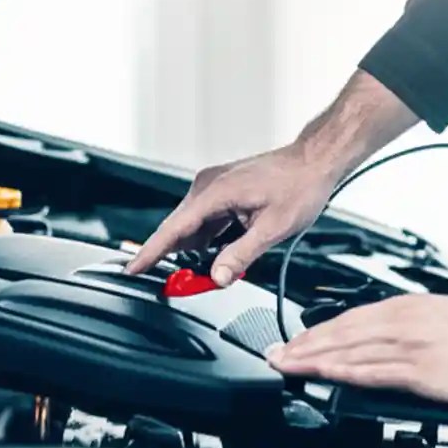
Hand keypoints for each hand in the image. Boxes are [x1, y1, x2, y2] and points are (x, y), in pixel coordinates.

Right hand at [124, 144, 340, 284]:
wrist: (315, 162)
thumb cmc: (299, 185)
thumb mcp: (272, 228)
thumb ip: (241, 255)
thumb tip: (217, 276)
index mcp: (214, 192)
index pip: (173, 228)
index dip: (150, 252)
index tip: (132, 269)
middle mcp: (208, 186)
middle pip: (180, 230)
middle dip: (179, 259)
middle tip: (186, 285)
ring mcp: (214, 188)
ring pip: (194, 228)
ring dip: (200, 251)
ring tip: (220, 268)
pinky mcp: (223, 192)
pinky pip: (207, 222)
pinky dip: (211, 240)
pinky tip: (227, 251)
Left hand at [266, 295, 447, 404]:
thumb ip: (427, 335)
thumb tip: (408, 350)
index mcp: (415, 308)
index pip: (354, 318)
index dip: (321, 331)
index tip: (297, 339)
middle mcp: (408, 321)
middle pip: (342, 331)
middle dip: (304, 343)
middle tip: (273, 353)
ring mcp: (414, 345)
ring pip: (350, 348)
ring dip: (313, 357)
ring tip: (285, 364)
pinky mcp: (425, 369)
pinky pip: (374, 369)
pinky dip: (343, 370)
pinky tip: (324, 374)